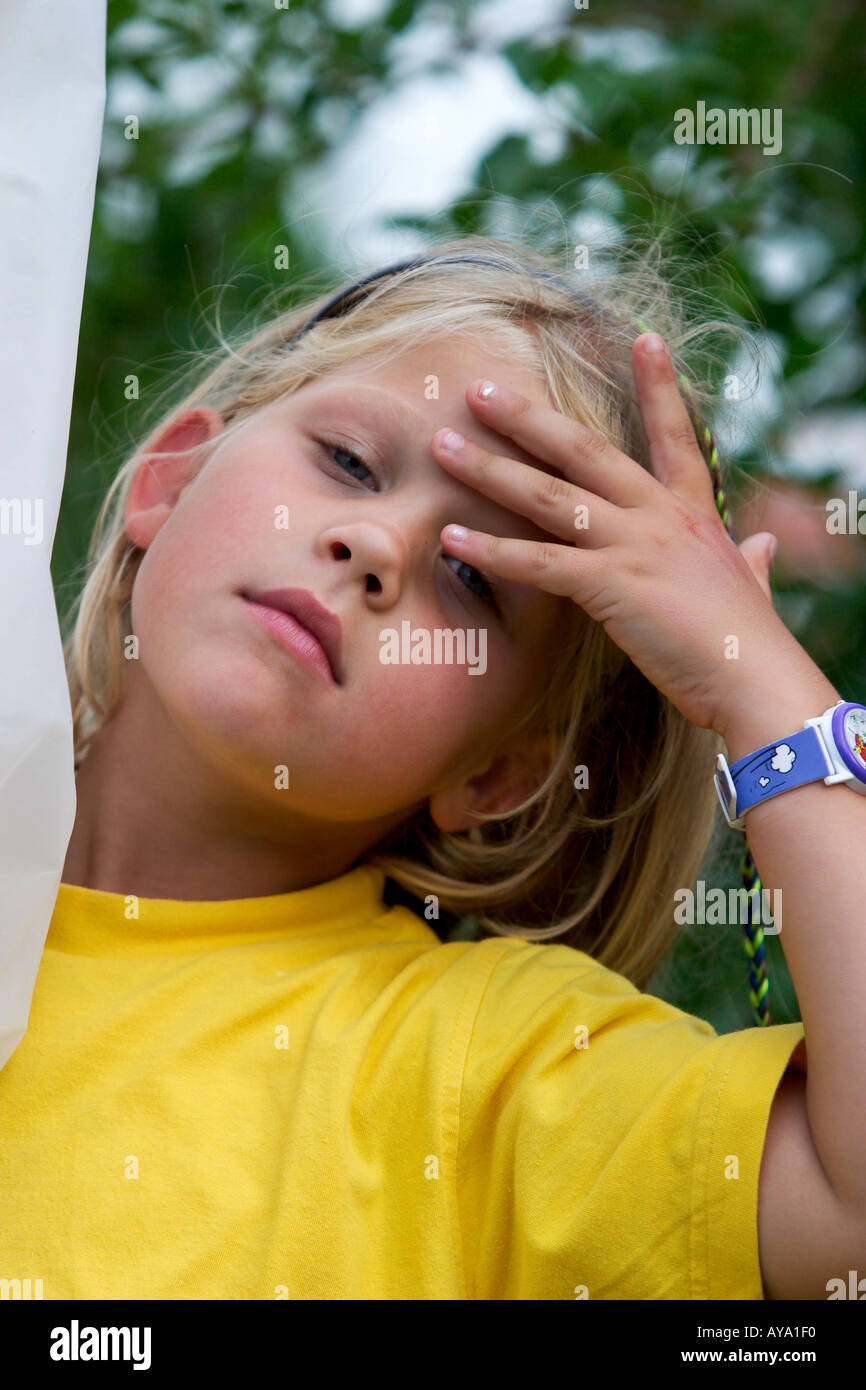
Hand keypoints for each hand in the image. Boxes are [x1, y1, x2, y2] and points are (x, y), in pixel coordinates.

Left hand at [432, 333, 793, 734]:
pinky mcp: (613, 586)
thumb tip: (762, 548)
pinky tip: (452, 534)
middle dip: (527, 417)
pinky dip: (492, 550)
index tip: (647, 339)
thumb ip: (752, 560)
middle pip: (584, 450)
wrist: (755, 680)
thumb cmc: (750, 643)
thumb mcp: (753, 586)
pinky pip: (539, 562)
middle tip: (478, 390)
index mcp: (692, 512)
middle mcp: (659, 516)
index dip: (660, 387)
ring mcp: (635, 546)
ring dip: (490, 469)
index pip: (675, 436)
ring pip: (548, 496)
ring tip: (443, 445)